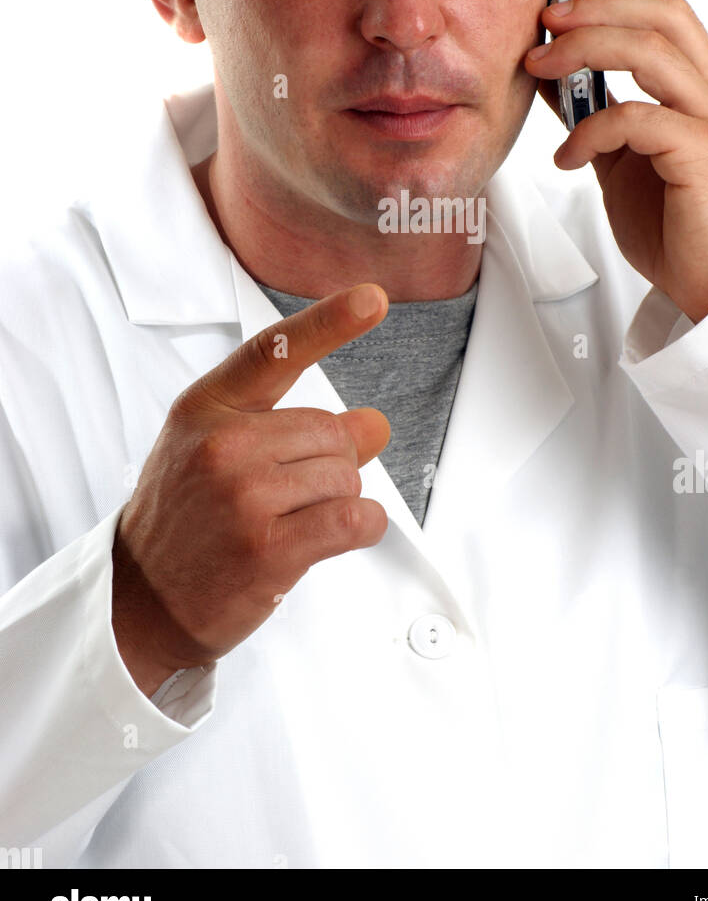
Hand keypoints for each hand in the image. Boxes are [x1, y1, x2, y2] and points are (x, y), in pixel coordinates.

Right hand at [112, 283, 390, 695]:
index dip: (329, 322)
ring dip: (338, 502)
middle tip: (288, 497)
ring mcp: (244, 497)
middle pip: (332, 431)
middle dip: (330, 464)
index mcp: (206, 408)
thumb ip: (295, 428)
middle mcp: (222, 445)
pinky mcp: (269, 550)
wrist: (139, 601)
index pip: (274, 352)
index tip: (371, 298)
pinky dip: (363, 528)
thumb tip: (374, 423)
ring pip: (346, 477)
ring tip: (290, 523)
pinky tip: (332, 538)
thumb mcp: (223, 453)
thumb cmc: (187, 520)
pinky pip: (355, 519)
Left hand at [525, 0, 707, 323]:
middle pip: (663, 16)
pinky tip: (567, 155)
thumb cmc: (671, 221)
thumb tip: (553, 66)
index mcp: (700, 86)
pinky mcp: (704, 154)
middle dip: (597, 5)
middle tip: (545, 20)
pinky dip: (591, 129)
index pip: (665, 13)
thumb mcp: (619, 152)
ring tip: (540, 68)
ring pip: (653, 52)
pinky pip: (639, 118)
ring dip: (586, 50)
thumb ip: (595, 105)